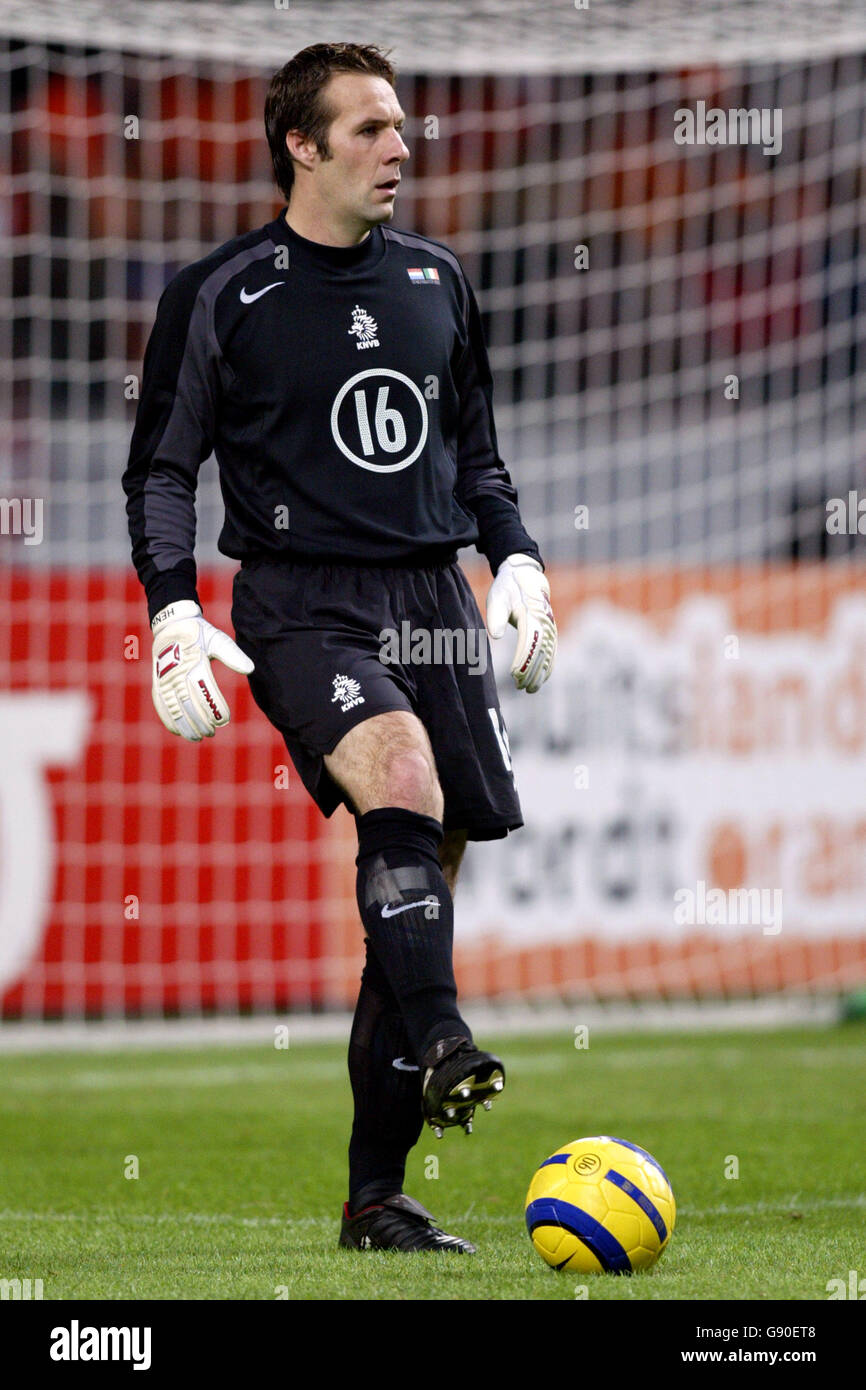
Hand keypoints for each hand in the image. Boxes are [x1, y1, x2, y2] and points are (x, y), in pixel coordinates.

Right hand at [150, 600, 253, 740]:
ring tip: (198, 737)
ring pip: (174, 708)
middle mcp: (178, 673)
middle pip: (190, 705)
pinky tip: (178, 732)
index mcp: (195, 663)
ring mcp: (165, 680)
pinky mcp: (157, 683)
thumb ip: (233, 655)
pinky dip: (168, 720)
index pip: (206, 692)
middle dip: (201, 722)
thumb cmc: (199, 633)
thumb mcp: (218, 639)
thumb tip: (250, 669)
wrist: (172, 624)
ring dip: (186, 726)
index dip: (215, 709)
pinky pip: (161, 705)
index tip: (224, 720)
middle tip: (212, 732)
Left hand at [485, 553, 556, 693]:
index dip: (523, 660)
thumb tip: (495, 636)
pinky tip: (542, 679)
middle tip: (519, 687)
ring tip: (530, 689)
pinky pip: (551, 651)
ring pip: (548, 654)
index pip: (529, 642)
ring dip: (540, 673)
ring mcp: (549, 627)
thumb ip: (496, 616)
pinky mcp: (549, 630)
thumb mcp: (497, 597)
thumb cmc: (507, 587)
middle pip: (540, 652)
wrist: (524, 575)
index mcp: (531, 615)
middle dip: (531, 672)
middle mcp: (544, 622)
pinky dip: (548, 666)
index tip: (513, 675)